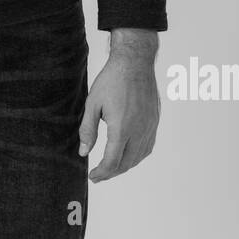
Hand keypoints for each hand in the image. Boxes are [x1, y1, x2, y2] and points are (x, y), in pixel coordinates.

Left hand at [78, 41, 160, 182]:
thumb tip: (83, 152)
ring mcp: (149, 126)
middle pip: (126, 163)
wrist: (134, 62)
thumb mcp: (92, 104)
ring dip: (125, 165)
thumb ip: (87, 130)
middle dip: (111, 172)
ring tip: (111, 166)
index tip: (93, 176)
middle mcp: (139, 130)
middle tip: (99, 174)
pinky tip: (128, 154)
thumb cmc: (112, 80)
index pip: (112, 161)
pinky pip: (148, 146)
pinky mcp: (154, 121)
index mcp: (122, 127)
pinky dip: (137, 156)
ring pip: (139, 157)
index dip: (101, 173)